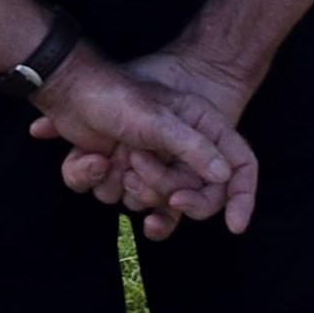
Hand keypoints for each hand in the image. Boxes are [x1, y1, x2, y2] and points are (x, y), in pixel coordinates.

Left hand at [34, 48, 256, 236]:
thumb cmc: (120, 94)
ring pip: (140, 203)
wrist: (71, 86)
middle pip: (183, 197)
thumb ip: (192, 147)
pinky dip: (92, 180)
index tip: (236, 225)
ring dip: (121, 185)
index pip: (238, 168)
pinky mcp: (112, 170)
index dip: (242, 197)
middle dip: (156, 187)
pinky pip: (107, 195)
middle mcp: (174, 153)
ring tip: (114, 154)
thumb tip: (223, 175)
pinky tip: (90, 157)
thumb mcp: (160, 120)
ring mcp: (142, 165)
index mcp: (198, 133)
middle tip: (137, 159)